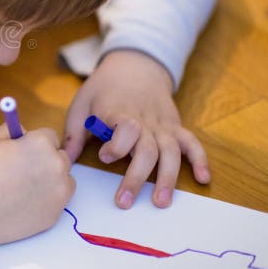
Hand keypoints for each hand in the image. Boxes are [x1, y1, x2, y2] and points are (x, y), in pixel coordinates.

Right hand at [0, 124, 74, 252]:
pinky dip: (45, 202)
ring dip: (51, 182)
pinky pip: (57, 203)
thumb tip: (26, 134)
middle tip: (23, 172)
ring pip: (63, 181)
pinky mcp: (55, 215)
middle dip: (46, 162)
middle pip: (61, 158)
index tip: (23, 153)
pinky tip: (23, 204)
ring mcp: (58, 193)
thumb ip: (15, 131)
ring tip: (23, 189)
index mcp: (42, 144)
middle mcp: (57, 166)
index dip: (35, 144)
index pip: (50, 137)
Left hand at [63, 49, 210, 209]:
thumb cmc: (103, 89)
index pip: (126, 129)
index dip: (117, 145)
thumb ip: (73, 132)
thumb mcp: (81, 103)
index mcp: (119, 112)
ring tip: (161, 202)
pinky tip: (203, 180)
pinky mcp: (175, 126)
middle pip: (148, 149)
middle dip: (137, 177)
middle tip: (124, 202)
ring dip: (168, 178)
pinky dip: (200, 160)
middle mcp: (144, 120)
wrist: (134, 66)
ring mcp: (162, 124)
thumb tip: (64, 159)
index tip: (104, 156)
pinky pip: (191, 143)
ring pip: (171, 152)